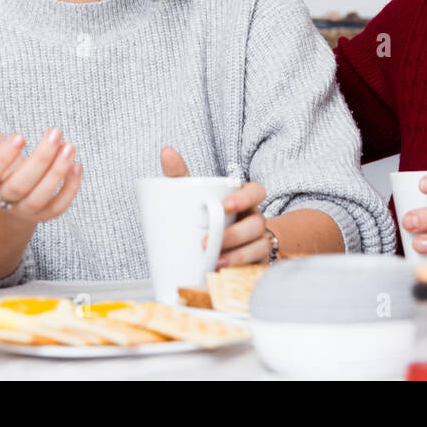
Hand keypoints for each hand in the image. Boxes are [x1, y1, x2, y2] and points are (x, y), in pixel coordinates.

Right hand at [0, 88, 80, 223]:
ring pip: (39, 198)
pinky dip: (70, 189)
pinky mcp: (44, 214)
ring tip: (70, 147)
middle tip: (56, 132)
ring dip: (57, 173)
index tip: (20, 135)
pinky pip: (58, 207)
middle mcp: (2, 198)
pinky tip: (77, 166)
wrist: (3, 195)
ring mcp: (23, 209)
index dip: (4, 158)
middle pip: (20, 186)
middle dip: (40, 160)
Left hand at [160, 147, 270, 266]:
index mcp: (244, 200)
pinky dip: (242, 271)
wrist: (223, 245)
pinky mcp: (258, 264)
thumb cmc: (209, 214)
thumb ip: (181, 175)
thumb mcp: (195, 194)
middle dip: (234, 233)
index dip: (244, 197)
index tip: (225, 205)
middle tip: (206, 241)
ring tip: (214, 262)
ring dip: (238, 256)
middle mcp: (255, 220)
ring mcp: (260, 242)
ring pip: (259, 246)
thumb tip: (166, 151)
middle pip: (256, 223)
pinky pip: (258, 267)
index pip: (256, 191)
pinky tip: (225, 275)